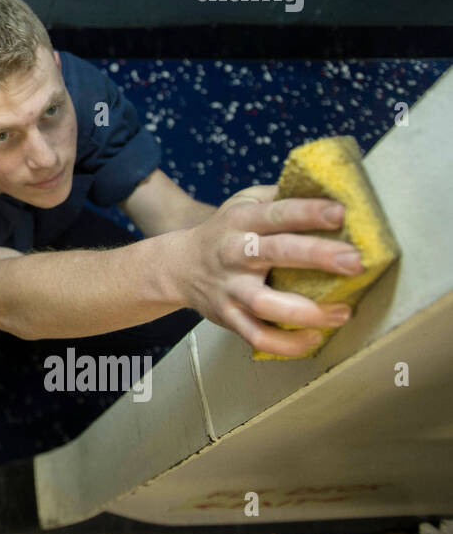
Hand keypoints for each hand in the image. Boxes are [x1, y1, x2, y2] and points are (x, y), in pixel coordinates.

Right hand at [173, 184, 363, 357]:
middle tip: (355, 261)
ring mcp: (230, 288)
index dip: (308, 212)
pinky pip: (258, 336)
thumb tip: (331, 189)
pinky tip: (314, 337)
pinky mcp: (229, 317)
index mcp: (242, 221)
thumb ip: (279, 197)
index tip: (341, 212)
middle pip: (275, 253)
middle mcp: (235, 253)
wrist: (177, 266)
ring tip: (343, 312)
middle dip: (317, 256)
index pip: (276, 213)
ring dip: (307, 311)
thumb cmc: (225, 231)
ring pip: (265, 303)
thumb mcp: (243, 203)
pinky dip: (287, 343)